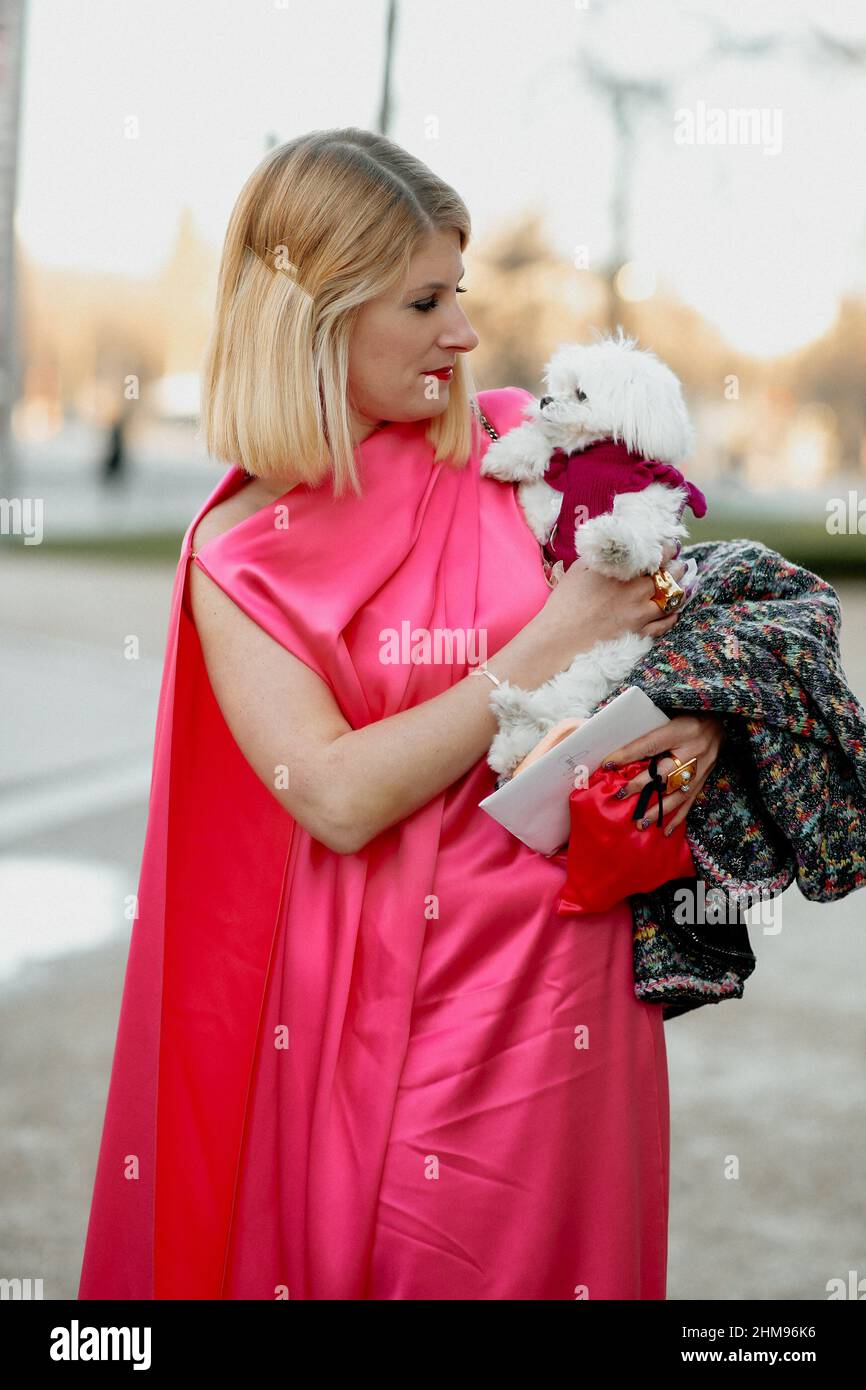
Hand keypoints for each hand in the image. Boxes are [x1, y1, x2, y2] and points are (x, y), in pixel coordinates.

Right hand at [542, 540, 689, 648]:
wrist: (559, 638)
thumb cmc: (564, 603)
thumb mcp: (578, 570)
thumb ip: (600, 558)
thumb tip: (613, 551)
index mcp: (621, 572)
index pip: (654, 556)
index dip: (667, 549)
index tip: (671, 546)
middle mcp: (635, 591)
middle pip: (669, 576)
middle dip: (677, 568)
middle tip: (679, 564)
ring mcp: (639, 614)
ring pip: (671, 599)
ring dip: (679, 590)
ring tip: (681, 584)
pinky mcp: (637, 633)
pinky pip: (664, 625)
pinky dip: (672, 616)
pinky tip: (673, 611)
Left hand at [598, 712, 726, 836]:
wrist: (721, 722)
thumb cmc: (689, 716)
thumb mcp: (671, 714)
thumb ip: (649, 728)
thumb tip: (618, 742)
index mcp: (682, 730)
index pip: (650, 744)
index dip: (628, 755)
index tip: (608, 764)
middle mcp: (694, 751)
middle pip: (664, 773)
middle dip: (640, 786)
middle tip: (620, 795)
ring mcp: (702, 769)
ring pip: (677, 794)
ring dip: (657, 810)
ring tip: (639, 823)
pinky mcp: (705, 780)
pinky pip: (690, 803)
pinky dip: (677, 819)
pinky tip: (665, 832)